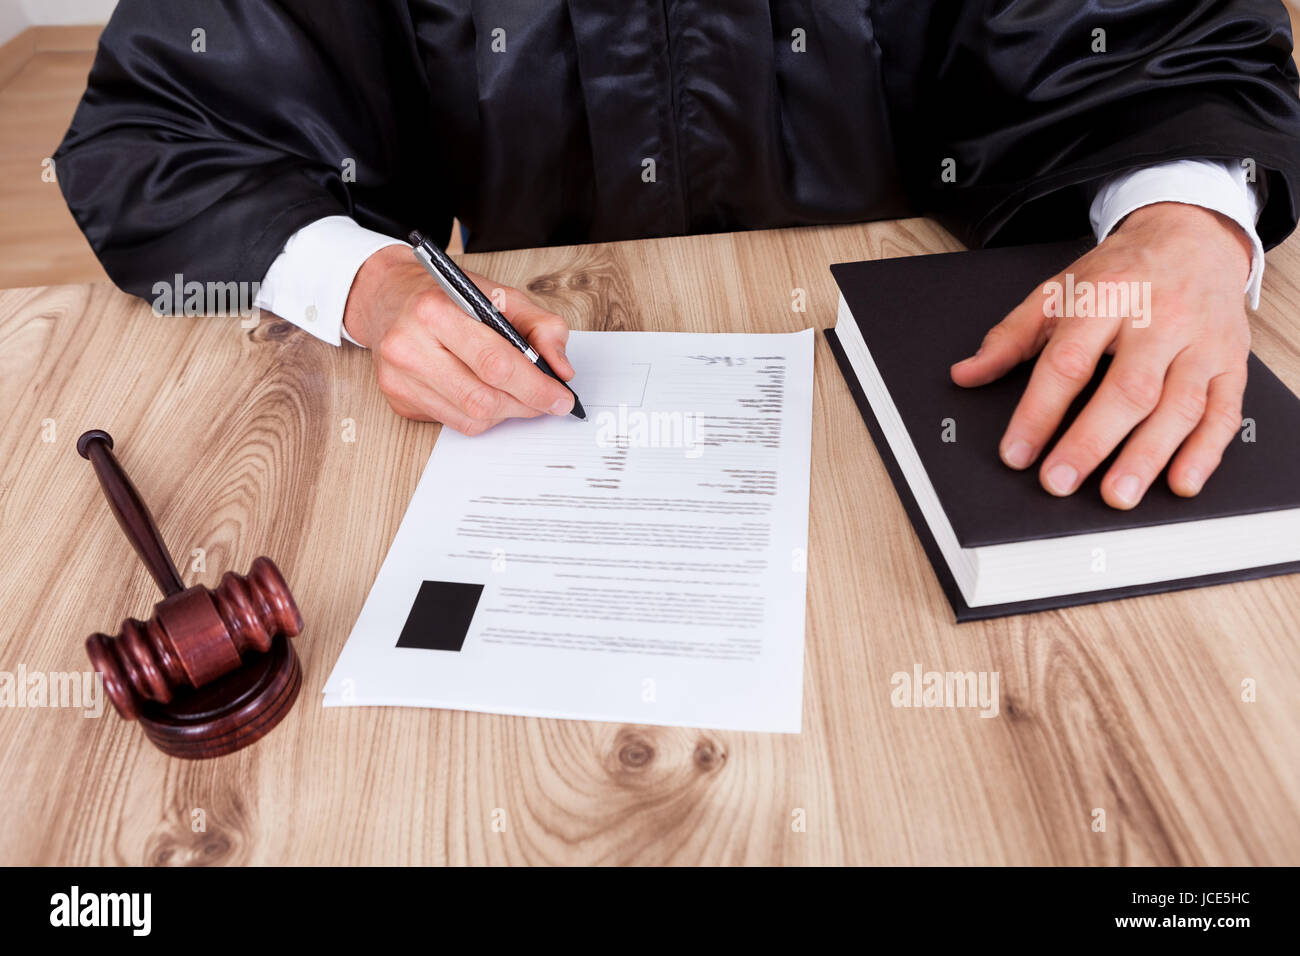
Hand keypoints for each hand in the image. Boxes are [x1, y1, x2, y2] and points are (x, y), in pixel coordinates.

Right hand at [343, 244, 574, 433]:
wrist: (389, 297)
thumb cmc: (446, 296)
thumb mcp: (499, 295)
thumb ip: (541, 326)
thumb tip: (562, 369)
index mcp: (434, 310)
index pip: (494, 362)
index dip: (534, 386)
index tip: (561, 397)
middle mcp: (408, 346)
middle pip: (481, 398)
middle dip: (525, 404)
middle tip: (548, 402)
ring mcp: (399, 378)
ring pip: (470, 417)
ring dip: (506, 413)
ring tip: (520, 396)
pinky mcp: (398, 400)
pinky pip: (454, 423)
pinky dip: (482, 416)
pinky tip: (488, 395)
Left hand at [951, 202, 1252, 508]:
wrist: (1192, 235)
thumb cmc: (1121, 271)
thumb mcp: (1057, 291)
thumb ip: (1010, 337)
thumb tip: (966, 374)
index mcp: (1106, 298)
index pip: (1067, 363)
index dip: (1039, 412)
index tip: (1017, 453)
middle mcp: (1158, 319)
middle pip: (1127, 388)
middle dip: (1091, 442)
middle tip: (1060, 482)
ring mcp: (1200, 342)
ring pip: (1179, 405)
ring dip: (1148, 457)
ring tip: (1117, 496)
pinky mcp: (1230, 361)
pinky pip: (1224, 411)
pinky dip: (1204, 452)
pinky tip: (1180, 483)